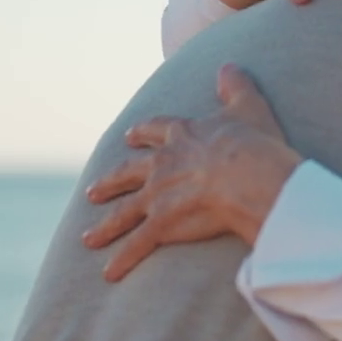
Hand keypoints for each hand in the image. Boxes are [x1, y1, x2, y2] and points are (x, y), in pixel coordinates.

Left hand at [81, 65, 302, 281]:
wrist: (247, 175)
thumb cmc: (253, 143)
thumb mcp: (247, 107)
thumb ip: (235, 87)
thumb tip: (227, 66)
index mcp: (182, 137)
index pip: (156, 132)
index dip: (143, 135)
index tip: (130, 137)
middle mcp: (162, 165)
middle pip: (128, 173)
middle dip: (110, 183)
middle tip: (93, 192)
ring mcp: (157, 196)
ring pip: (124, 212)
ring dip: (105, 226)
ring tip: (88, 239)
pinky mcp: (162, 224)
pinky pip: (137, 246)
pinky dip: (122, 260)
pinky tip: (109, 273)